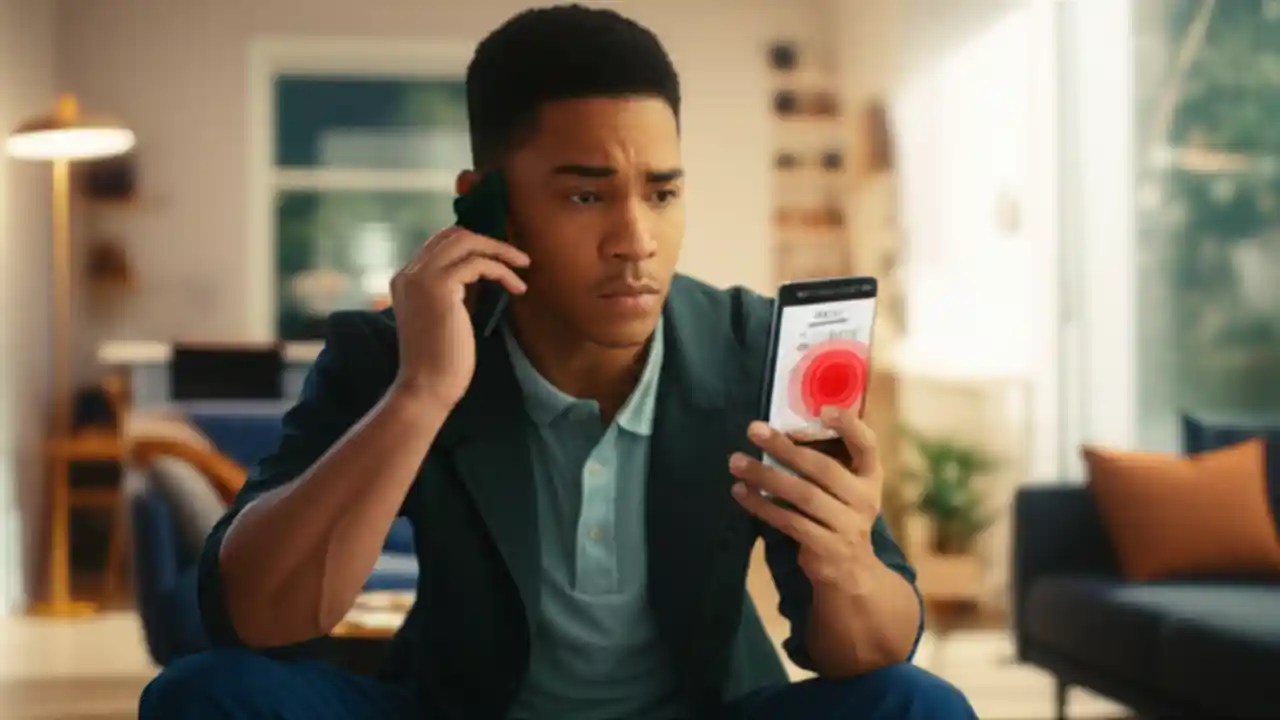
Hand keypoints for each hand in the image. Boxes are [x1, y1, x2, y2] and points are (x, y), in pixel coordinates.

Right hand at [389, 226, 528, 407]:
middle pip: (452, 234)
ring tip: (524, 266)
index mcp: (405, 279)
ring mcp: (420, 277)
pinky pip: (478, 262)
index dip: (474, 245)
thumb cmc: (441, 361)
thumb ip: (458, 290)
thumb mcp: (448, 315)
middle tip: (518, 259)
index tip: (501, 259)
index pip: (440, 243)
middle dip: (489, 241)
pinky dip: (502, 271)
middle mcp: (408, 272)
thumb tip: (484, 269)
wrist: (427, 387)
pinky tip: (517, 288)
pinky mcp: (439, 285)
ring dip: (500, 250)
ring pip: (466, 240)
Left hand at [729, 407, 883, 595]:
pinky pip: (789, 521)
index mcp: (870, 476)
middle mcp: (864, 498)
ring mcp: (848, 525)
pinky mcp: (826, 547)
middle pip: (822, 468)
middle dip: (784, 447)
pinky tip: (741, 492)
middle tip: (754, 430)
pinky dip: (762, 506)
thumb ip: (826, 461)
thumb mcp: (845, 488)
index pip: (867, 444)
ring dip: (765, 476)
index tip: (823, 409)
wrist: (853, 572)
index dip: (848, 425)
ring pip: (802, 495)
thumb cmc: (839, 515)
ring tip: (736, 462)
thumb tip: (778, 430)